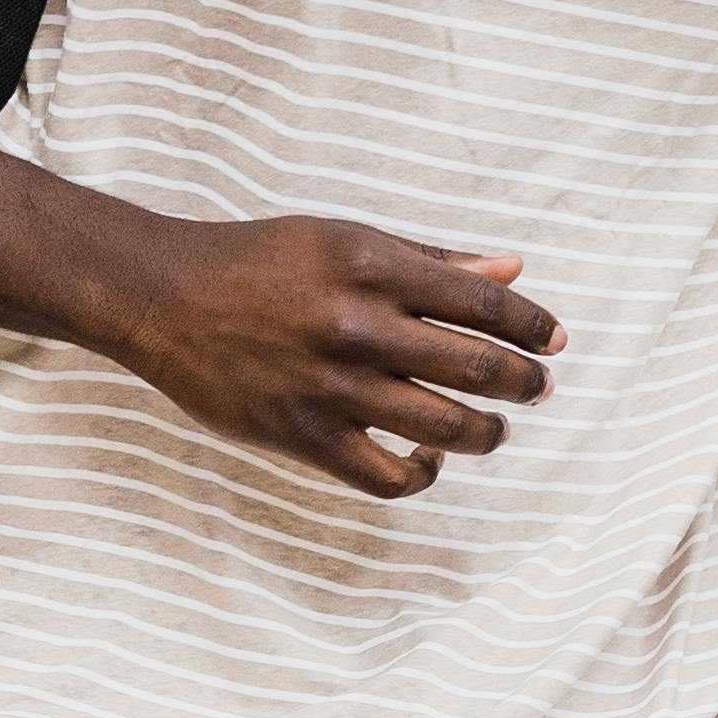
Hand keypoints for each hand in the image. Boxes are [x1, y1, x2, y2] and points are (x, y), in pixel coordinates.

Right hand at [97, 215, 561, 496]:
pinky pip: (386, 477)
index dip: (533, 326)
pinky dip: (422, 476)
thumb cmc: (261, 262)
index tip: (554, 340)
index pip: (485, 304)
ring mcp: (330, 386)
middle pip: (478, 368)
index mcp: (373, 266)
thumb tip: (511, 273)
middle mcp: (357, 325)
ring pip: (444, 428)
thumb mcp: (345, 240)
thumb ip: (431, 262)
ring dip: (488, 435)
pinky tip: (428, 462)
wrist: (163, 296)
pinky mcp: (301, 436)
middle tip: (539, 388)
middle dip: (525, 383)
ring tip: (494, 430)